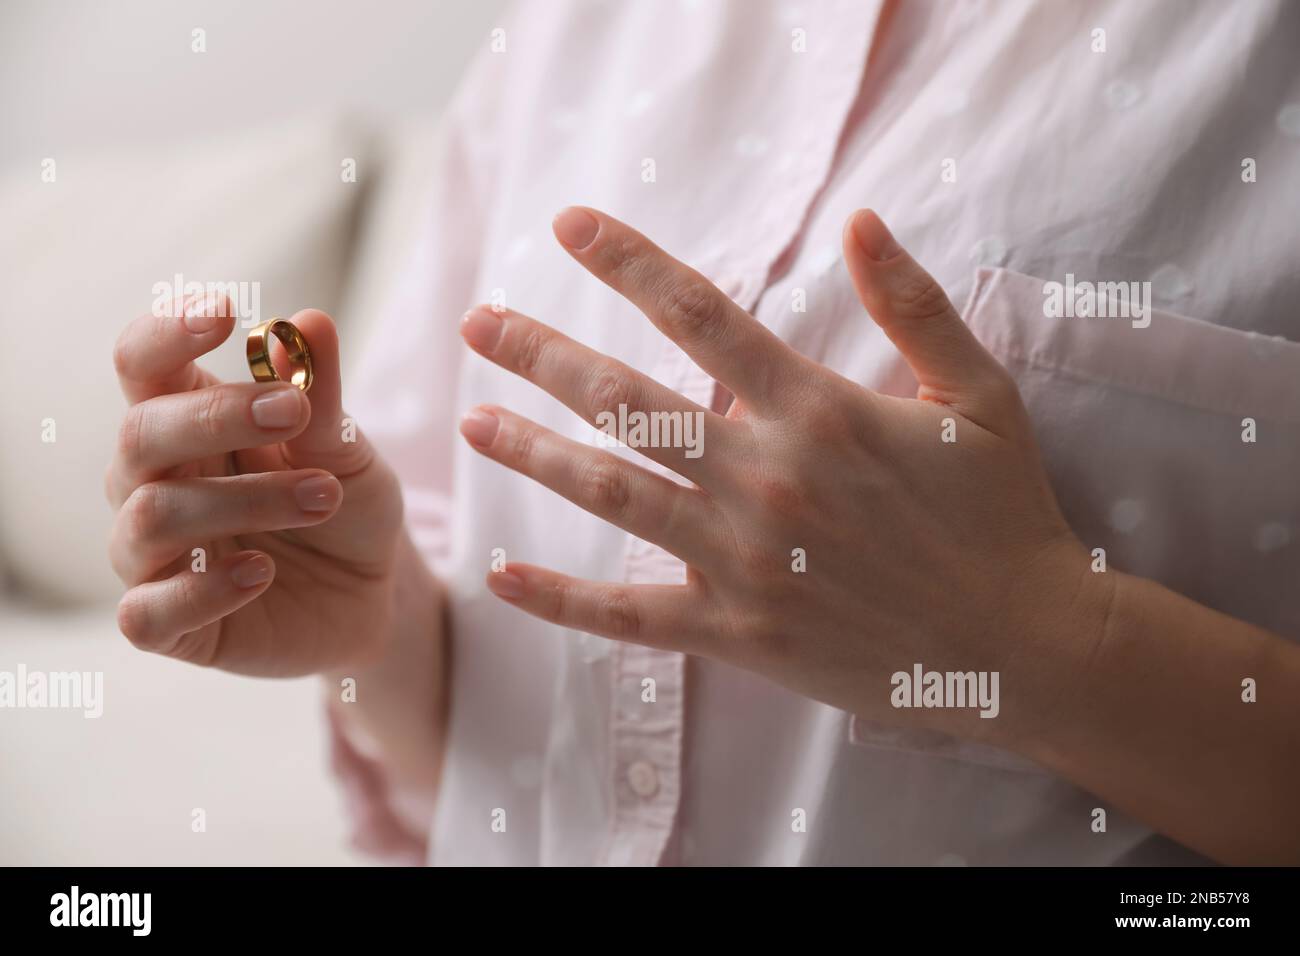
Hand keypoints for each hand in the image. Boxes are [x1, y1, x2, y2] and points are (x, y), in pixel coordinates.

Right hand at [107, 299, 404, 676]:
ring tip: (324, 496)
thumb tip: (309, 321)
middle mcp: (152, 482)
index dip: (167, 333)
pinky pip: (147, 612)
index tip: (226, 312)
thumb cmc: (346, 505)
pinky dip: (204, 589)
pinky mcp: (169, 624)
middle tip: (294, 412)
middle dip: (217, 416)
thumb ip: (322, 397)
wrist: (374, 591)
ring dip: (244, 499)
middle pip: (139, 433)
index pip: (142, 364)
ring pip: (152, 516)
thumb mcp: (348, 450)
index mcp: (187, 421)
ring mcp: (152, 556)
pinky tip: (262, 572)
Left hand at [458, 206, 1107, 742]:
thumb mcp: (979, 395)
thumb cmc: (1003, 516)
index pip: (700, 313)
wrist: (1024, 647)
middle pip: (627, 399)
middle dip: (543, 353)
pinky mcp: (738, 634)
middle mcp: (765, 480)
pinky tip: (500, 578)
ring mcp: (743, 561)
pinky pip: (630, 616)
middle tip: (479, 322)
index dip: (627, 262)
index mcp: (818, 411)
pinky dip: (561, 600)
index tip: (567, 228)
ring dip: (534, 454)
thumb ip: (915, 305)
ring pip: (613, 494)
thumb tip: (861, 220)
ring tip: (471, 421)